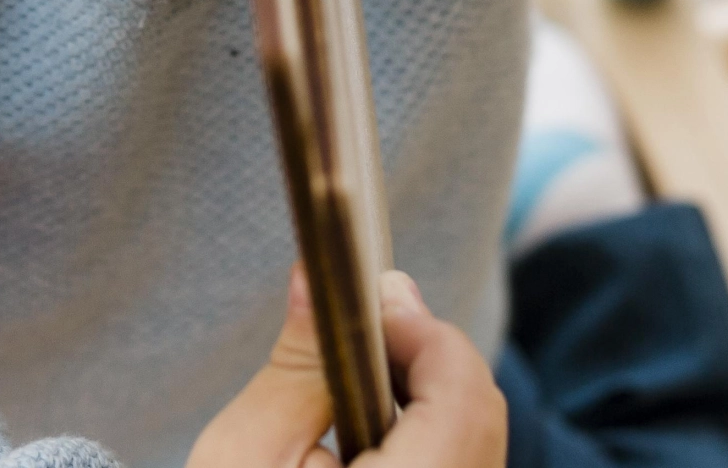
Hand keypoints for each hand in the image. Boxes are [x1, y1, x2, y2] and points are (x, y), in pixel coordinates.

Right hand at [187, 268, 507, 467]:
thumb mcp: (247, 450)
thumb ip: (300, 362)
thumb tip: (320, 277)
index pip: (463, 393)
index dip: (422, 331)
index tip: (369, 301)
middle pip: (480, 418)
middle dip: (427, 360)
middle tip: (363, 329)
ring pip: (476, 450)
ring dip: (428, 403)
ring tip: (356, 386)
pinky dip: (426, 443)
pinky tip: (369, 439)